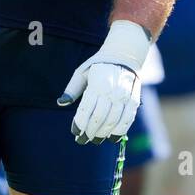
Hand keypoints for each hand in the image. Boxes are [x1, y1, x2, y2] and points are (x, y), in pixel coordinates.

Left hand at [58, 20, 149, 143]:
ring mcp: (124, 96)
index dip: (79, 124)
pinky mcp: (134, 100)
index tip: (75, 132)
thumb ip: (72, 89)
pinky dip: (120, 131)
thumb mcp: (82, 72)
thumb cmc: (99, 65)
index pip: (87, 110)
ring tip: (95, 140)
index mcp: (97, 84)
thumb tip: (61, 103)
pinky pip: (127, 120)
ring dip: (103, 134)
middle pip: (99, 118)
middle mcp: (112, 91)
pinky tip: (111, 138)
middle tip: (82, 140)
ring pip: (113, 122)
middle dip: (89, 132)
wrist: (124, 54)